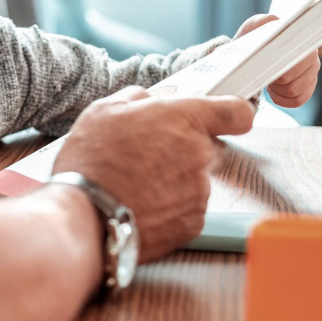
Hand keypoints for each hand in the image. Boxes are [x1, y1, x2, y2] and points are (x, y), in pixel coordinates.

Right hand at [52, 87, 254, 262]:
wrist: (85, 217)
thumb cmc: (91, 164)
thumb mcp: (102, 111)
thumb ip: (137, 98)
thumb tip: (147, 99)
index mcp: (183, 119)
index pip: (236, 112)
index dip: (230, 115)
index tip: (221, 119)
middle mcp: (199, 153)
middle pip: (210, 148)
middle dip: (185, 150)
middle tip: (149, 156)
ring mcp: (200, 190)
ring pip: (196, 180)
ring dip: (174, 180)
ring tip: (136, 185)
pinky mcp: (194, 222)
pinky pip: (188, 208)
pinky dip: (169, 207)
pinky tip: (140, 204)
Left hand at [234, 14, 320, 106]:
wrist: (255, 50)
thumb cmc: (254, 39)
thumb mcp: (254, 27)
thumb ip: (261, 22)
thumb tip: (273, 22)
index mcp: (300, 39)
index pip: (294, 59)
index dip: (275, 68)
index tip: (262, 67)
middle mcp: (311, 54)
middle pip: (291, 79)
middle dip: (272, 81)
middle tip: (262, 75)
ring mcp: (312, 71)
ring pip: (295, 91)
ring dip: (277, 91)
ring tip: (267, 82)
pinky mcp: (308, 85)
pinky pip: (299, 100)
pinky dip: (283, 100)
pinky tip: (273, 93)